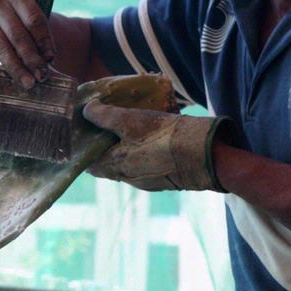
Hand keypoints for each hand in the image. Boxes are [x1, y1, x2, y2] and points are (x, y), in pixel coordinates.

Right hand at [0, 0, 55, 88]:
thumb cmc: (22, 12)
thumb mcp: (32, 11)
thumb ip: (39, 30)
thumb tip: (47, 60)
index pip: (34, 20)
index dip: (44, 41)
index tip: (51, 58)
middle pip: (18, 36)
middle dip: (32, 59)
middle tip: (42, 76)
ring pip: (1, 48)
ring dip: (16, 68)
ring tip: (28, 83)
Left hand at [82, 100, 230, 191]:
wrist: (209, 158)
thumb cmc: (167, 137)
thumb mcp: (133, 121)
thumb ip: (107, 116)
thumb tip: (87, 110)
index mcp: (116, 166)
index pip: (88, 162)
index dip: (83, 147)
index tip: (82, 131)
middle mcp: (128, 178)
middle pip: (106, 163)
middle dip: (103, 146)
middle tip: (103, 124)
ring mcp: (147, 180)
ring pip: (126, 163)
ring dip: (123, 148)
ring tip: (125, 126)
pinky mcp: (164, 178)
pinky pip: (144, 164)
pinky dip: (140, 151)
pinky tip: (147, 136)